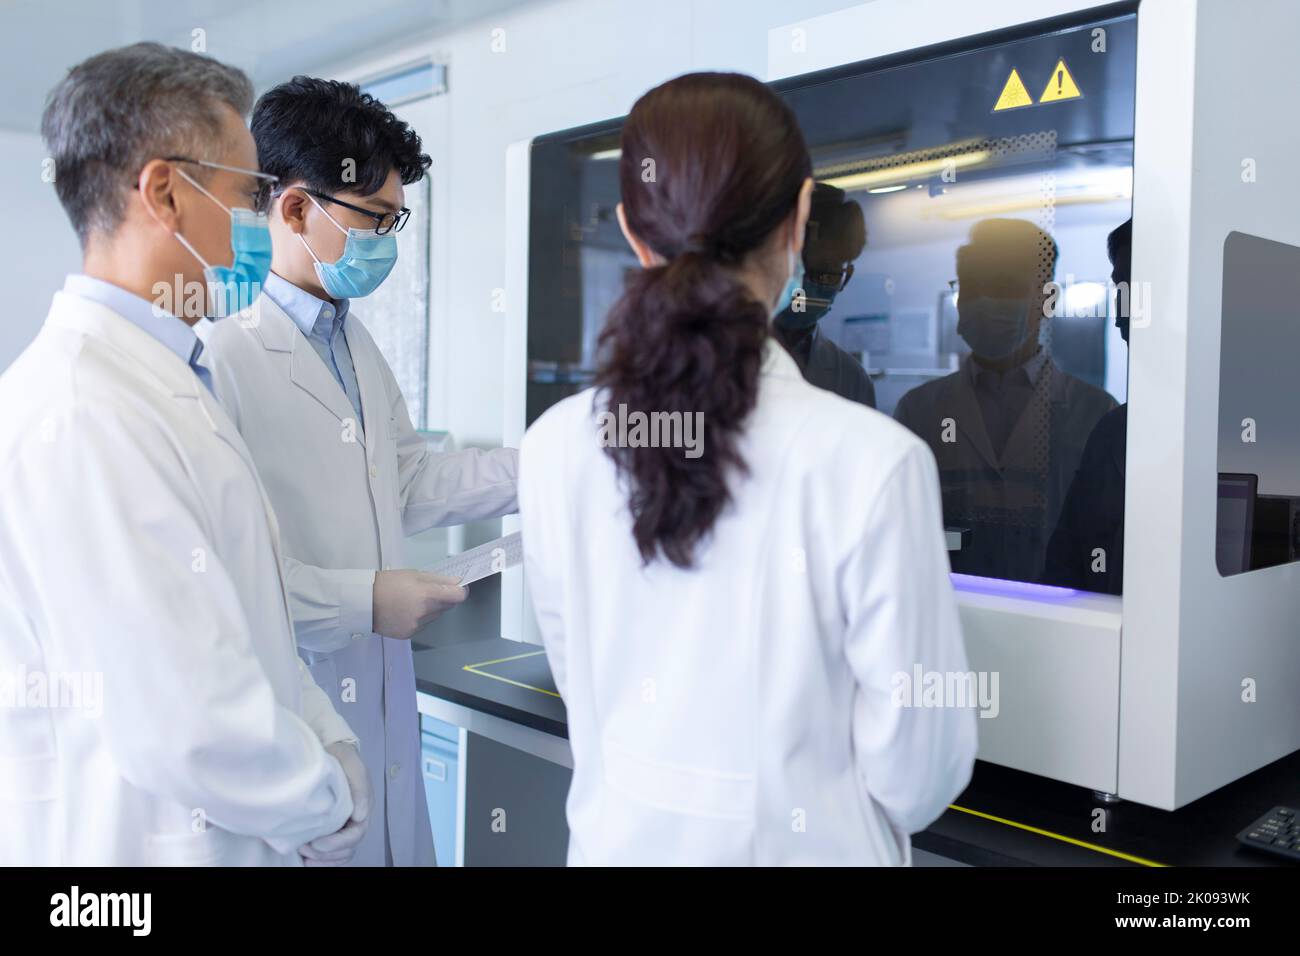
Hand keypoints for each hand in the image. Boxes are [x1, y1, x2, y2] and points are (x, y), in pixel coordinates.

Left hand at [299, 742, 371, 866]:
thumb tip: (360, 816)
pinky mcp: (329, 828)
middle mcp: (353, 821)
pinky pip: (330, 852)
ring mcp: (342, 826)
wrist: (328, 750)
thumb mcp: (353, 766)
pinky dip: (321, 860)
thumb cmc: (342, 758)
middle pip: (347, 849)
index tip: (317, 842)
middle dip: (327, 854)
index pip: (355, 834)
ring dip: (323, 860)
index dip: (338, 843)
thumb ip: (360, 788)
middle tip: (305, 849)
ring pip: (340, 854)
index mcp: (362, 808)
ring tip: (305, 858)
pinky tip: (307, 861)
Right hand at [372, 570, 466, 639]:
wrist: (363, 602)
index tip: (458, 588)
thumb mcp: (414, 574)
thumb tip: (458, 582)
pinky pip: (423, 625)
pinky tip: (406, 611)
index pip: (458, 596)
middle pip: (447, 606)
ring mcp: (417, 625)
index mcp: (426, 595)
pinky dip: (420, 619)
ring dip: (431, 609)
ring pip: (435, 617)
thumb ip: (438, 579)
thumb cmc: (386, 584)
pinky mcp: (409, 634)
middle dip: (443, 598)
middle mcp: (424, 613)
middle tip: (427, 591)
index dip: (460, 591)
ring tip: (412, 601)